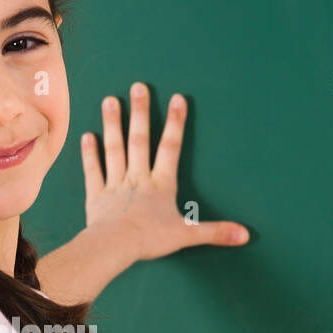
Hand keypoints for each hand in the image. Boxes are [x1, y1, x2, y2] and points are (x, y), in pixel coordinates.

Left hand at [81, 83, 248, 262]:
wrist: (115, 246)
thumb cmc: (150, 239)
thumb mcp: (187, 235)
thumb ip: (215, 232)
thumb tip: (245, 235)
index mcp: (161, 185)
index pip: (170, 148)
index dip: (176, 123)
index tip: (177, 98)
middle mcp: (138, 178)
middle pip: (139, 141)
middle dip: (140, 113)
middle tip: (138, 87)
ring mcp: (115, 184)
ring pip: (115, 149)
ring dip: (113, 125)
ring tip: (110, 100)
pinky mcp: (96, 195)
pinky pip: (93, 171)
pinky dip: (90, 154)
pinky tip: (87, 136)